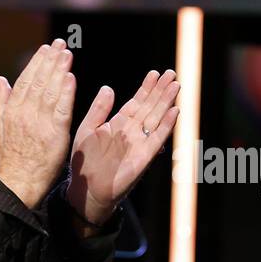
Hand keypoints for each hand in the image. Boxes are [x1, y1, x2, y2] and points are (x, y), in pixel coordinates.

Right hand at [0, 40, 75, 208]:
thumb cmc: (11, 155)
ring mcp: (40, 122)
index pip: (26, 79)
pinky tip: (71, 78)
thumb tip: (1, 79)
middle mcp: (25, 112)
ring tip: (67, 54)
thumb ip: (2, 101)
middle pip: (40, 80)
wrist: (18, 180)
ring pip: (51, 91)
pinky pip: (61, 109)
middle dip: (50, 60)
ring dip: (59, 70)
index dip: (37, 62)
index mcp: (13, 110)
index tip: (46, 48)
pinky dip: (66, 92)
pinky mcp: (55, 133)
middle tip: (60, 44)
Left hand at [66, 69, 180, 226]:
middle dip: (161, 91)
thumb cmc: (84, 161)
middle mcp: (132, 131)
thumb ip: (99, 109)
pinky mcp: (144, 156)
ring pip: (156, 118)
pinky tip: (175, 112)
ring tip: (175, 86)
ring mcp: (140, 143)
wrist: (87, 188)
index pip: (137, 102)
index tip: (155, 73)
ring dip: (166, 103)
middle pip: (150, 107)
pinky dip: (167, 125)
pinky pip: (157, 138)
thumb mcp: (87, 129)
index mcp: (119, 124)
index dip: (146, 88)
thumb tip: (108, 88)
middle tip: (172, 74)